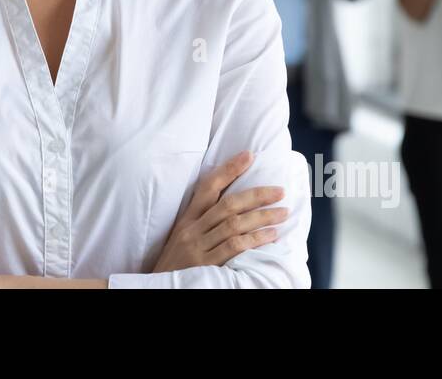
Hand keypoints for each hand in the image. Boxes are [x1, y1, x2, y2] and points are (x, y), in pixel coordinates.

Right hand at [149, 150, 289, 273]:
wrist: (159, 286)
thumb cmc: (175, 263)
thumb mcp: (182, 237)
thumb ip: (202, 222)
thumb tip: (234, 206)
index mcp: (187, 219)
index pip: (208, 187)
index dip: (229, 169)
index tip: (249, 155)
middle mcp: (192, 229)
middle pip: (228, 204)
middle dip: (257, 195)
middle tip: (280, 191)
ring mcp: (198, 247)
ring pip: (234, 224)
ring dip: (262, 217)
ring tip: (283, 213)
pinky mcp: (205, 265)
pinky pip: (234, 247)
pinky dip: (255, 239)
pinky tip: (271, 235)